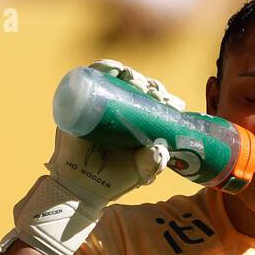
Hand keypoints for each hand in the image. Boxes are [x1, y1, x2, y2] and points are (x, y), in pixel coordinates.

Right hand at [0, 60, 181, 254]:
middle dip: (151, 87)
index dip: (166, 99)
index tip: (172, 104)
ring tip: (136, 83)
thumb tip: (161, 148)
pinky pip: (94, 76)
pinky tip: (115, 69)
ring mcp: (103, 102)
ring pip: (120, 79)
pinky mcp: (83, 100)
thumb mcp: (141, 171)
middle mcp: (123, 110)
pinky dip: (105, 67)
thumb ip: (154, 162)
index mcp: (140, 124)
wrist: (81, 188)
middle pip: (141, 88)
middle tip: (154, 94)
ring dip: (131, 75)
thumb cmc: (114, 181)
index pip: (157, 103)